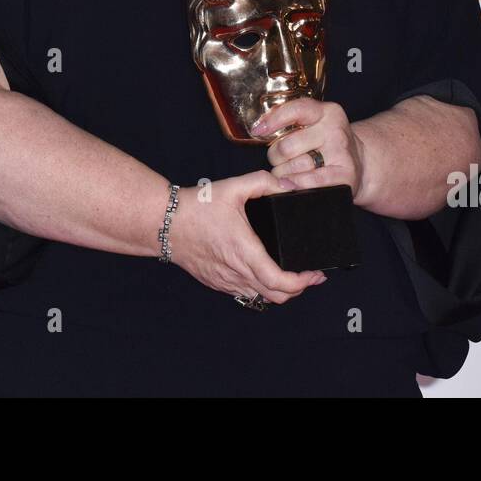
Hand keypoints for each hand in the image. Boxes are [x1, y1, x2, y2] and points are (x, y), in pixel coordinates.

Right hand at [170, 170, 326, 302]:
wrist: (164, 223)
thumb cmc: (197, 207)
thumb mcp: (233, 186)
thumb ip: (264, 182)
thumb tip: (289, 187)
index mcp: (244, 252)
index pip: (280, 283)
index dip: (304, 283)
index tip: (316, 273)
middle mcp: (237, 272)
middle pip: (277, 297)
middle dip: (299, 289)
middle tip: (311, 274)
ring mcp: (226, 282)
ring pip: (262, 298)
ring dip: (280, 291)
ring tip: (292, 275)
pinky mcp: (217, 283)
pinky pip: (246, 294)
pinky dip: (261, 289)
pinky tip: (266, 274)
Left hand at [253, 97, 365, 201]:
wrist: (360, 163)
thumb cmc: (326, 144)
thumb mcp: (314, 124)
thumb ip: (290, 121)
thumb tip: (259, 127)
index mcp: (327, 112)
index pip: (295, 110)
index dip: (272, 121)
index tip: (258, 130)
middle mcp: (335, 130)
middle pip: (286, 146)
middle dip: (275, 156)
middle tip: (281, 160)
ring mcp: (341, 153)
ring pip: (293, 167)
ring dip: (284, 174)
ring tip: (292, 172)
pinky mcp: (344, 175)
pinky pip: (310, 181)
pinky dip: (295, 185)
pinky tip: (290, 185)